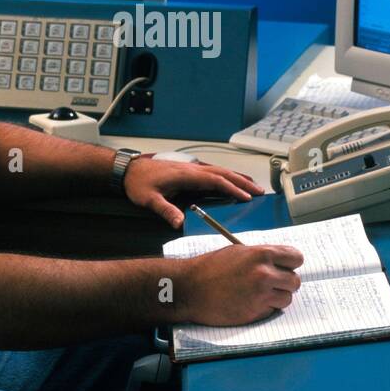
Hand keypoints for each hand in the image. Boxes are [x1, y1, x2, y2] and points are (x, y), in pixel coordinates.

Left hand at [122, 156, 264, 228]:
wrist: (129, 169)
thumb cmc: (138, 182)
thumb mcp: (148, 199)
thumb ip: (165, 210)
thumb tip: (179, 223)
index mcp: (186, 175)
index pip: (215, 181)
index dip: (232, 188)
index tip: (246, 196)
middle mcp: (192, 169)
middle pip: (223, 173)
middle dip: (243, 182)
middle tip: (260, 191)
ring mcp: (191, 167)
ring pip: (220, 170)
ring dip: (237, 177)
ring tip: (253, 186)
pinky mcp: (189, 169)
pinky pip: (213, 171)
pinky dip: (227, 176)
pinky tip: (231, 181)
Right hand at [173, 244, 303, 325]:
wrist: (191, 288)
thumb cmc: (210, 268)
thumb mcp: (238, 252)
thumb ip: (261, 256)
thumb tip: (279, 262)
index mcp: (262, 254)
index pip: (296, 258)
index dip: (292, 263)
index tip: (287, 267)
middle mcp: (265, 274)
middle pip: (295, 281)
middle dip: (285, 283)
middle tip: (273, 283)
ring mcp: (261, 295)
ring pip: (287, 298)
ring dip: (277, 297)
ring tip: (260, 294)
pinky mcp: (255, 313)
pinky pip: (272, 311)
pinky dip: (265, 308)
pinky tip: (250, 302)